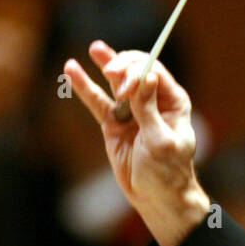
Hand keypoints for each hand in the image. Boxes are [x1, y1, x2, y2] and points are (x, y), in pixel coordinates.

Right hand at [64, 40, 209, 245]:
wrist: (157, 198)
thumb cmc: (168, 171)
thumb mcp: (161, 141)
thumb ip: (149, 110)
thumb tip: (146, 76)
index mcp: (172, 101)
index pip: (153, 72)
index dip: (138, 70)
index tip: (125, 85)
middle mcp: (152, 101)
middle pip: (135, 71)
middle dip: (122, 67)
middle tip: (112, 74)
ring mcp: (131, 111)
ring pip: (115, 82)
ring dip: (105, 64)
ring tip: (95, 48)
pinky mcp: (113, 123)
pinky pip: (97, 101)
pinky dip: (84, 86)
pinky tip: (72, 70)